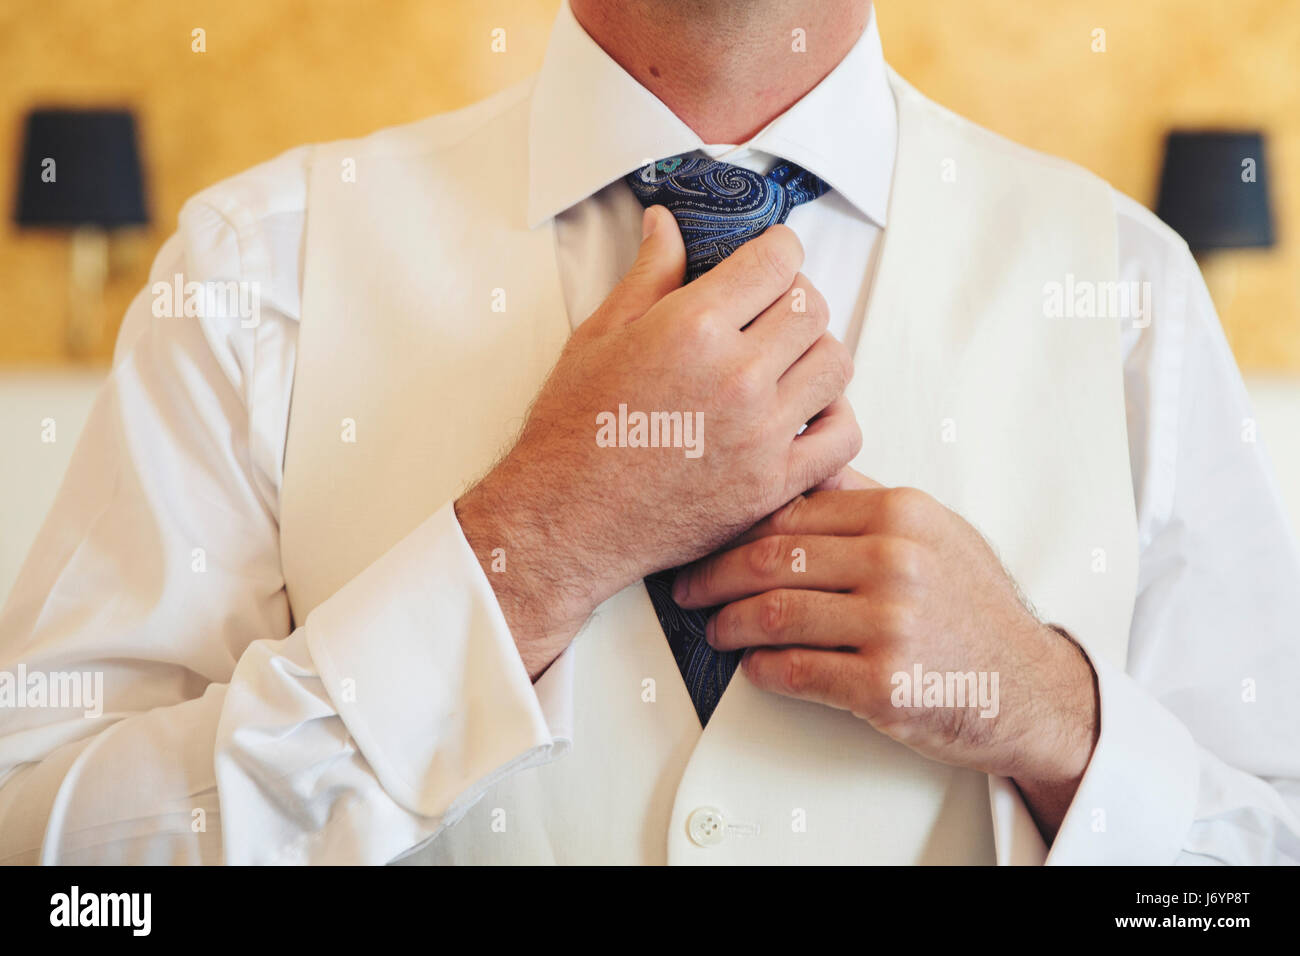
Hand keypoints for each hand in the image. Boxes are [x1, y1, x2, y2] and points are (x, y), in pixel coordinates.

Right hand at [457, 207, 860, 676]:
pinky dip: (834, 420)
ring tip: (787, 364)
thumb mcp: (599, 336)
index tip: (770, 260)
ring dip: (817, 354)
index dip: (779, 250)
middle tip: (769, 314)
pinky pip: (843, 438)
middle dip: (794, 299)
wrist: (564, 520)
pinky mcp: (771, 485)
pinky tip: (804, 415)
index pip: (778, 259)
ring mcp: (761, 434)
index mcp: (693, 328)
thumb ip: (648, 275)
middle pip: (812, 307)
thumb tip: (666, 224)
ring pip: (836, 364)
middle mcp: (737, 376)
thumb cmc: (573, 431)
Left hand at [673, 469, 1098, 837]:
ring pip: (773, 614)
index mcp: (899, 514)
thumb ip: (866, 497)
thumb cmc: (975, 608)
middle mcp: (895, 561)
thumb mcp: (935, 531)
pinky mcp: (884, 684)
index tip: (706, 543)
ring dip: (728, 625)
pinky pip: (795, 671)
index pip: (787, 513)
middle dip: (713, 576)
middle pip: (770, 559)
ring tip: (714, 629)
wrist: (1030, 686)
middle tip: (689, 589)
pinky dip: (760, 670)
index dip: (732, 530)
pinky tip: (753, 666)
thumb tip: (802, 465)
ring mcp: (890, 623)